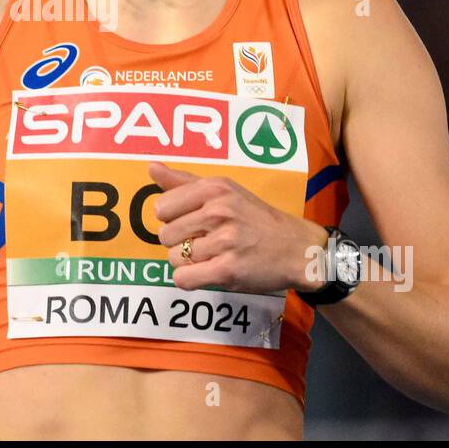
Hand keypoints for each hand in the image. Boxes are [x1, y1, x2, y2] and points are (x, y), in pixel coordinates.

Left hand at [149, 161, 329, 294]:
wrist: (297, 248)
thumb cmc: (256, 218)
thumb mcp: (225, 190)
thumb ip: (185, 182)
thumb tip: (151, 168)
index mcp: (214, 188)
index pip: (161, 207)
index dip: (171, 219)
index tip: (191, 222)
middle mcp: (218, 211)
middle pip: (165, 235)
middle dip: (179, 242)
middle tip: (204, 242)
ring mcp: (223, 241)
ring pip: (173, 258)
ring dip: (187, 262)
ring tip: (211, 256)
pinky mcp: (227, 270)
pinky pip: (184, 279)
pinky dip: (190, 280)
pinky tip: (208, 272)